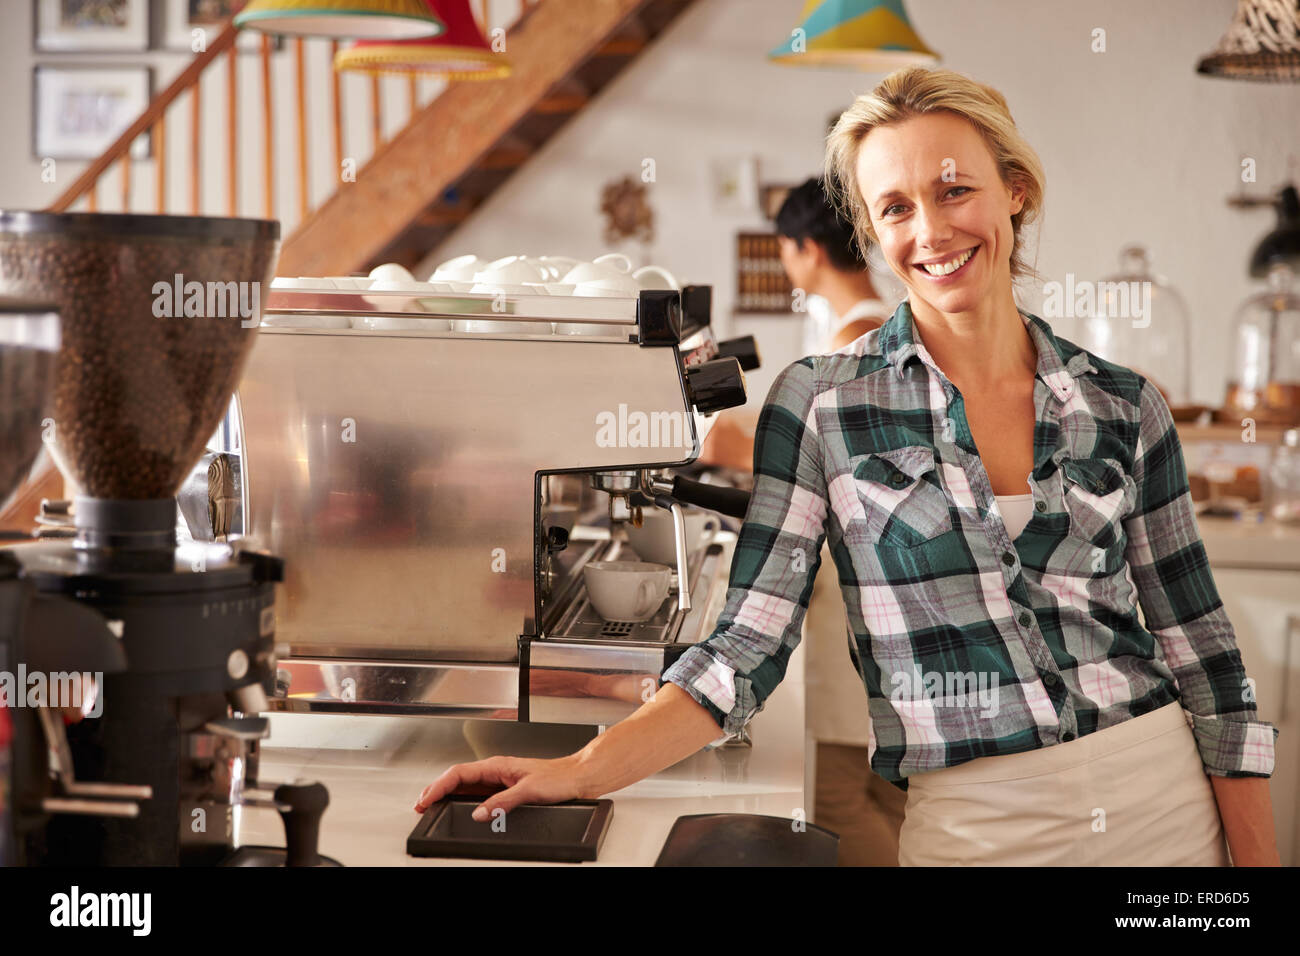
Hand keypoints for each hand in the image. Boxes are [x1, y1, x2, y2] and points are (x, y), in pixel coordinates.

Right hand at [414, 753, 589, 822]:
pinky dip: (464, 800)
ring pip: (466, 785)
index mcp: (497, 765)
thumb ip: (503, 801)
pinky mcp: (507, 789)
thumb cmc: (560, 777)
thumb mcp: (530, 790)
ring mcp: (501, 780)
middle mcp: (497, 770)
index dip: (438, 786)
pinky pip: (479, 794)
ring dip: (447, 794)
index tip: (426, 799)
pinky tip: (460, 808)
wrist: (579, 777)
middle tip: (421, 805)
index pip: (458, 773)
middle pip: (457, 778)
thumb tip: (480, 813)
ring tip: (432, 805)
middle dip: (436, 789)